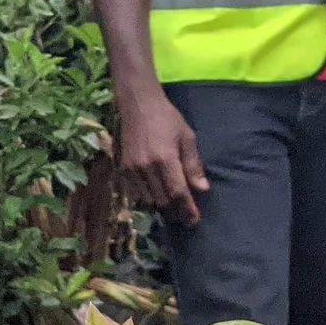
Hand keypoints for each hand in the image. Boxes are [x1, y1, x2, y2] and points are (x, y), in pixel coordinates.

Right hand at [117, 91, 207, 225]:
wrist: (137, 105)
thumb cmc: (167, 118)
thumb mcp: (187, 137)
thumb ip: (193, 165)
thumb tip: (202, 188)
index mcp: (165, 158)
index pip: (177, 192)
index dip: (187, 208)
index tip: (194, 219)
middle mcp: (147, 167)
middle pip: (162, 200)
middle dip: (176, 209)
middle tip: (186, 213)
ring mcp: (132, 169)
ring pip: (148, 199)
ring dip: (161, 204)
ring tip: (172, 204)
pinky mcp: (123, 169)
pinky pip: (135, 193)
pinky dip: (147, 197)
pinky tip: (155, 193)